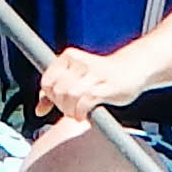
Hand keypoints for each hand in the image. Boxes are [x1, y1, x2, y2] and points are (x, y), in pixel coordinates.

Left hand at [32, 43, 146, 123]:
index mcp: (69, 57)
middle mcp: (80, 62)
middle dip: (61, 105)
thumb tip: (38, 111)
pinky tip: (84, 115)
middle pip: (58, 90)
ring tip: (77, 113)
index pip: (46, 82)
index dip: (50, 97)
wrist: (133, 68)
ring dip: (71, 110)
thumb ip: (55, 91)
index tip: (59, 103)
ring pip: (70, 95)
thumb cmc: (101, 75)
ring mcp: (94, 74)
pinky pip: (85, 102)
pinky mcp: (107, 87)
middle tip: (70, 110)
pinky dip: (81, 113)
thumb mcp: (75, 77)